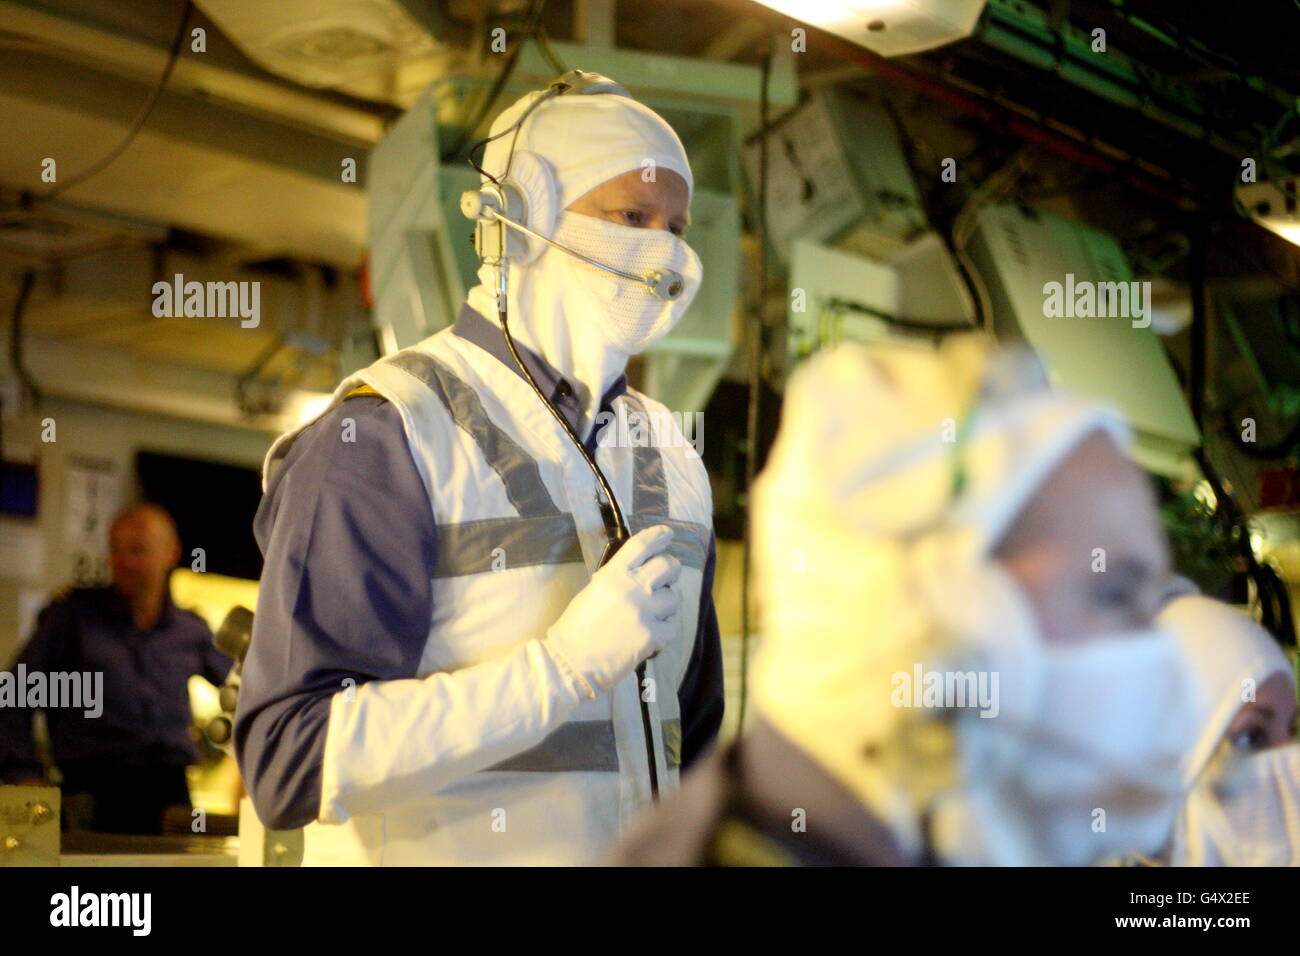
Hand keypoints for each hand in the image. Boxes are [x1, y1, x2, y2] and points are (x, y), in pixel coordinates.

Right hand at [544, 525, 681, 696]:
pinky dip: (664, 631)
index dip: (658, 536)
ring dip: (665, 605)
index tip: (667, 534)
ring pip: (673, 598)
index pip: (642, 545)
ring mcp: (645, 612)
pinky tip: (651, 635)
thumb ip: (617, 579)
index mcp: (613, 575)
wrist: (571, 663)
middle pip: (668, 566)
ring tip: (651, 615)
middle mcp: (633, 589)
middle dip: (671, 569)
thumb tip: (639, 571)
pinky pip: (672, 627)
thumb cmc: (575, 627)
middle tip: (667, 577)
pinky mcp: (653, 636)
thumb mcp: (593, 591)